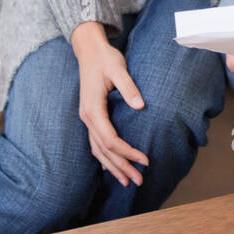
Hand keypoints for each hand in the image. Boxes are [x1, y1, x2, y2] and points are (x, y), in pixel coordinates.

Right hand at [77, 44, 148, 186]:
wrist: (89, 51)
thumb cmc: (105, 59)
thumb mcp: (118, 69)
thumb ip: (128, 87)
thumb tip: (140, 106)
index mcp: (93, 109)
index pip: (110, 139)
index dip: (128, 152)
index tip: (145, 160)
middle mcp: (87, 117)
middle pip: (104, 150)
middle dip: (122, 167)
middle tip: (139, 181)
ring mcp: (87, 118)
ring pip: (98, 150)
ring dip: (113, 167)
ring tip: (127, 182)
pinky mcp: (91, 117)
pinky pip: (96, 143)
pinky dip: (105, 158)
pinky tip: (112, 168)